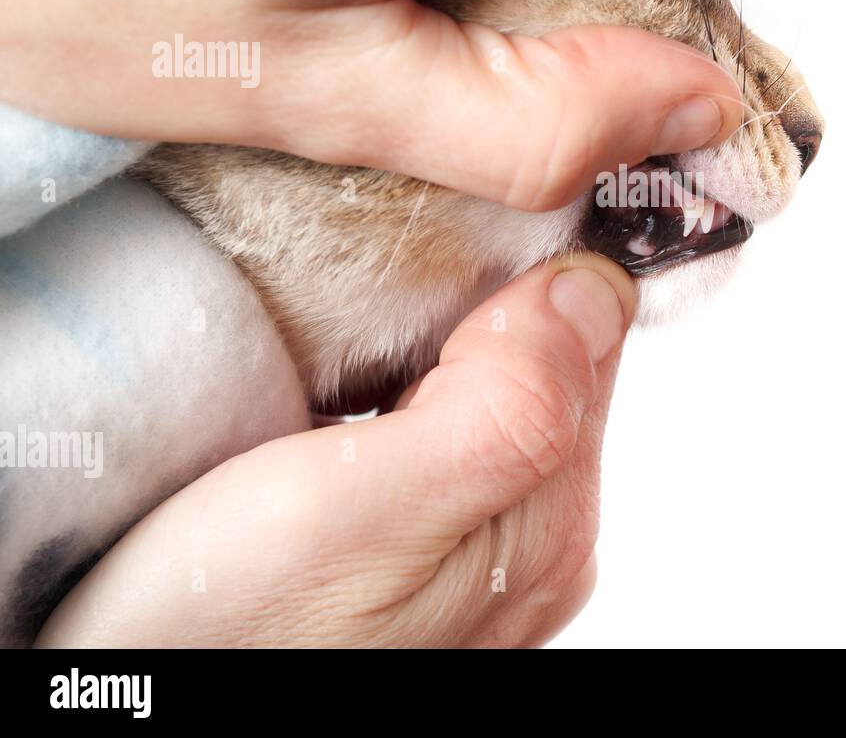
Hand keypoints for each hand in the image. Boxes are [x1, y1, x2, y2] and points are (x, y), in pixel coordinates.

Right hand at [36, 255, 635, 646]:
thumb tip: (596, 290)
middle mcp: (529, 543)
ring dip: (425, 346)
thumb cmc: (228, 634)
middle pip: (544, 360)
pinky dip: (389, 388)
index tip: (428, 256)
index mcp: (547, 523)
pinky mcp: (410, 550)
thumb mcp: (365, 507)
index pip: (590, 338)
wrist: (145, 696)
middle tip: (369, 296)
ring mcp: (473, 550)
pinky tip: (330, 402)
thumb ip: (505, 404)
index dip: (520, 272)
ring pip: (486, 386)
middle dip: (472, 308)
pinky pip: (432, 426)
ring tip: (341, 347)